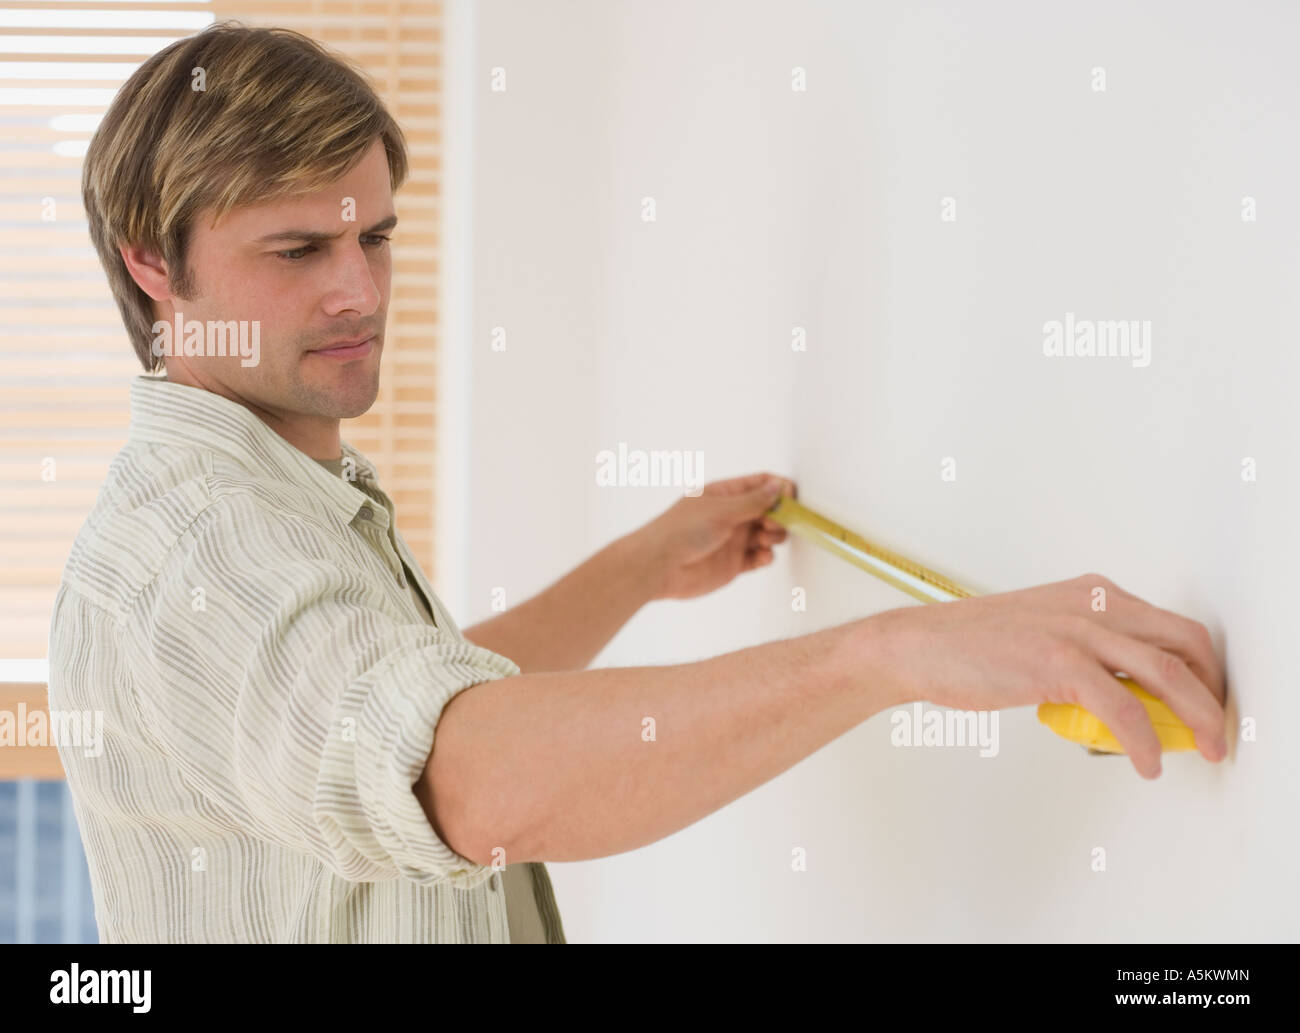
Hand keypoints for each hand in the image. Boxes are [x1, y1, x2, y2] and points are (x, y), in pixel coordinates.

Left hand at [641, 472, 796, 600]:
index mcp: (724, 494)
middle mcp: (731, 515)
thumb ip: (753, 501)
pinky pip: (759, 557)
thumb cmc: (681, 530)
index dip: (779, 488)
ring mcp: (733, 539)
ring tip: (765, 540)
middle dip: (779, 515)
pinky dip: (766, 556)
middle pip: (768, 510)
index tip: (791, 499)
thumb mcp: (721, 510)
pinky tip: (762, 556)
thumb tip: (779, 486)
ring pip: (767, 534)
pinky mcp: (733, 563)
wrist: (659, 566)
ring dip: (774, 536)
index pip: (759, 484)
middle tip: (774, 523)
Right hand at [874, 572, 1227, 778]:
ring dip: (1195, 717)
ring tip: (1201, 749)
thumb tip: (1128, 698)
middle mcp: (1093, 603)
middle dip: (1211, 692)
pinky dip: (1144, 739)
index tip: (1205, 703)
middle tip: (1214, 730)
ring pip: (1166, 672)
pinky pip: (1123, 706)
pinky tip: (1145, 760)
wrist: (917, 646)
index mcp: (1092, 594)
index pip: (1172, 627)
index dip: (1202, 669)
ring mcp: (1076, 629)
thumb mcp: (1043, 636)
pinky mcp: (1057, 661)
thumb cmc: (970, 647)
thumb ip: (1088, 655)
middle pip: (1184, 644)